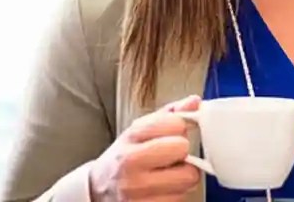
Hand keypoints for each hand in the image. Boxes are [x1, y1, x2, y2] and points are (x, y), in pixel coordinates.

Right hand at [88, 95, 202, 200]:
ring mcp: (137, 190)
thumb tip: (195, 102)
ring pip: (187, 179)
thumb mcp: (139, 131)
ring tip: (165, 175)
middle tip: (171, 158)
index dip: (179, 129)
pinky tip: (161, 190)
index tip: (171, 135)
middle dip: (183, 154)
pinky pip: (180, 199)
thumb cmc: (123, 157)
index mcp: (131, 137)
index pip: (175, 124)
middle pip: (183, 151)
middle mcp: (131, 163)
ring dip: (182, 177)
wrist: (98, 189)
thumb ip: (169, 114)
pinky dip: (176, 195)